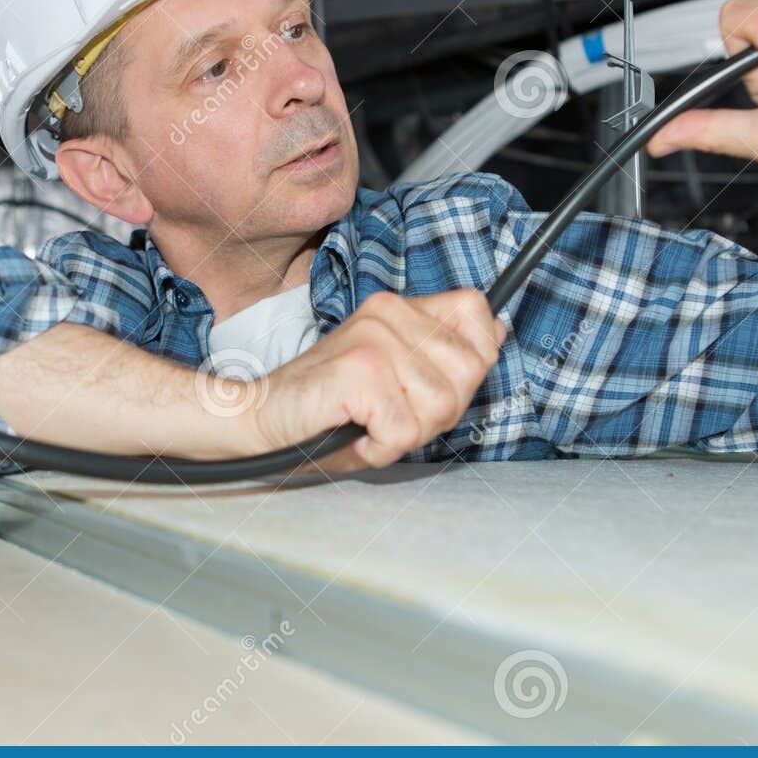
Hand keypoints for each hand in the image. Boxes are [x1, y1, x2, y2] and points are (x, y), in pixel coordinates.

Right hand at [250, 288, 505, 472]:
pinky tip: (355, 436)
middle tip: (392, 416)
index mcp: (398, 308)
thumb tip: (500, 330)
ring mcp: (374, 340)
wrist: (257, 418)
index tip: (432, 385)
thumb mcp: (394, 376)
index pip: (476, 310)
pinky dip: (381, 449)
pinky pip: (406, 430)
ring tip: (369, 424)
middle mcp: (388, 313)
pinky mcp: (360, 372)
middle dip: (440, 411)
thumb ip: (444, 354)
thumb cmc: (326, 408)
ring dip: (407, 434)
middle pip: (469, 368)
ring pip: (441, 405)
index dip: (474, 358)